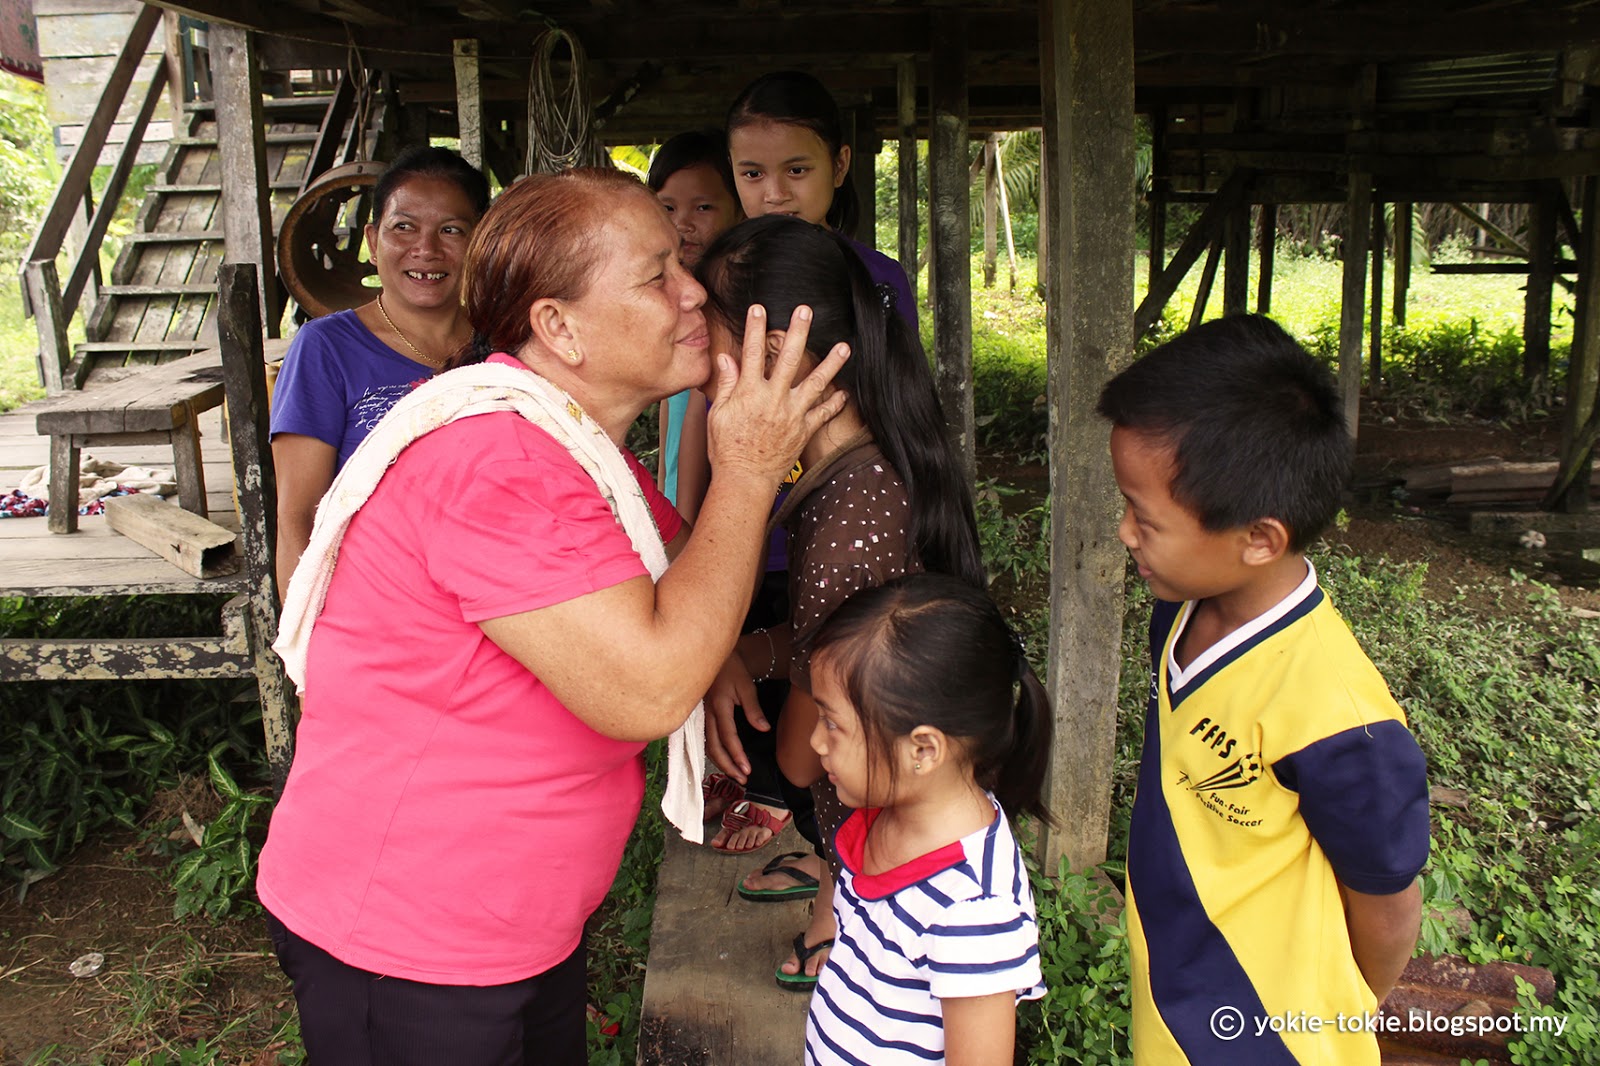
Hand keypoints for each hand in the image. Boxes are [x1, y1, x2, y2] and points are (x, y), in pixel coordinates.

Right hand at [705, 304, 849, 485]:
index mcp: (750, 392)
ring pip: (815, 383)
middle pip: (789, 359)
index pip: (752, 352)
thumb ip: (727, 385)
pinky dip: (834, 403)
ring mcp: (792, 414)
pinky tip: (843, 392)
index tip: (759, 309)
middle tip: (806, 311)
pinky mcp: (803, 430)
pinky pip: (823, 414)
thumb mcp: (718, 414)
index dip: (755, 328)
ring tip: (844, 347)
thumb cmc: (726, 449)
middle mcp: (774, 399)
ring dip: (831, 364)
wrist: (745, 480)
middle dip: (798, 332)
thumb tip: (726, 359)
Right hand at [705, 652, 768, 780]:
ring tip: (734, 774)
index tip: (747, 769)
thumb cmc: (732, 669)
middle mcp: (708, 714)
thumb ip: (754, 709)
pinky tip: (722, 759)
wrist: (713, 656)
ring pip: (707, 745)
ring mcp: (701, 715)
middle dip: (727, 766)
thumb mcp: (746, 686)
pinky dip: (713, 752)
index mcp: (719, 706)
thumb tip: (764, 729)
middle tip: (742, 779)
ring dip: (720, 762)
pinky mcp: (700, 716)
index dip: (737, 755)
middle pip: (714, 747)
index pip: (728, 737)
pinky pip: (705, 739)